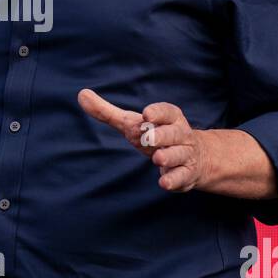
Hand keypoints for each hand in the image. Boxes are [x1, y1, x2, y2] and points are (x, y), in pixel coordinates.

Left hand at [78, 89, 207, 191]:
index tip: (146, 115)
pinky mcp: (186, 174)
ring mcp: (185, 155)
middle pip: (173, 133)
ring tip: (157, 158)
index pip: (167, 112)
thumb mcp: (133, 123)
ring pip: (179, 154)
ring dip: (168, 156)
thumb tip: (81, 94)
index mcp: (170, 118)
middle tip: (148, 138)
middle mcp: (180, 134)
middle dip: (161, 135)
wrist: (196, 158)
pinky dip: (173, 179)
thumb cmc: (158, 137)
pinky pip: (182, 176)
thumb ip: (107, 112)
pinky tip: (163, 182)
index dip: (157, 113)